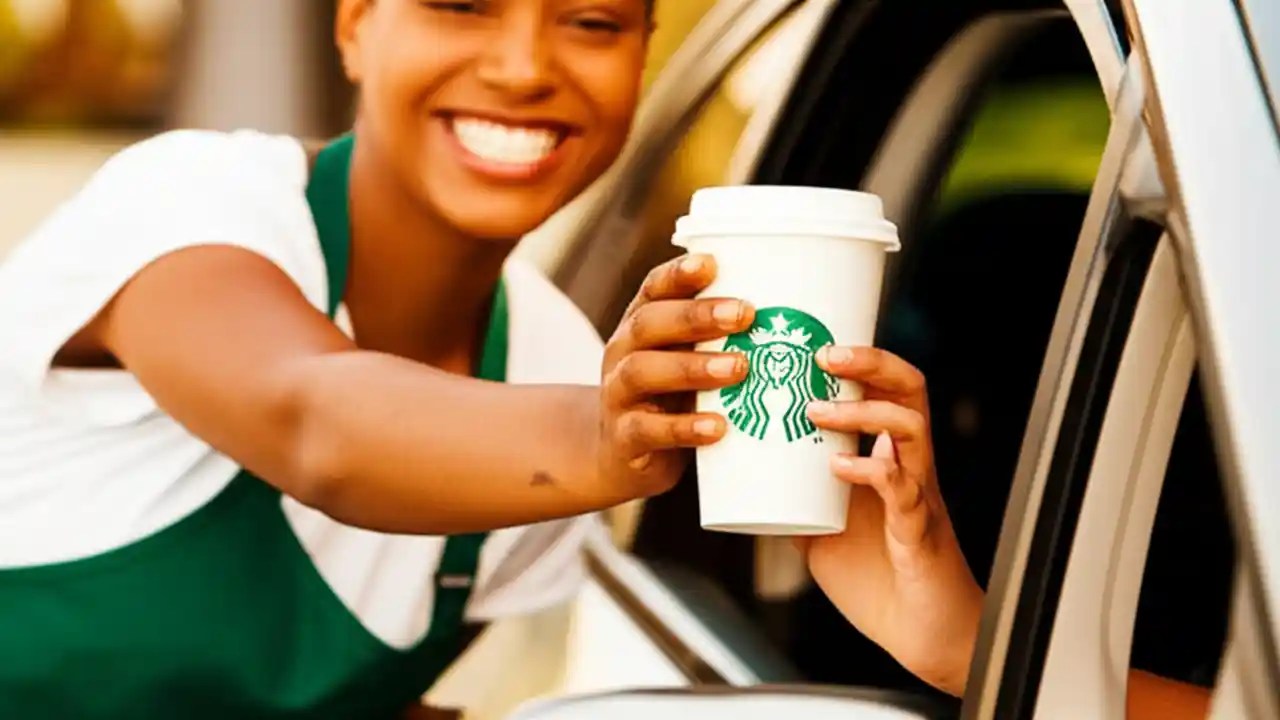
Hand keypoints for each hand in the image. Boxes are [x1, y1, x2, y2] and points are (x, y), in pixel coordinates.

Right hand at [599, 255, 753, 501]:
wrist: (624, 458)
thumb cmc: (675, 398)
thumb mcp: (690, 360)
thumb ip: (724, 339)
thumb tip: (806, 313)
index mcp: (642, 325)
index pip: (654, 288)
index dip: (679, 274)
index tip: (712, 264)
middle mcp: (622, 353)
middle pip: (649, 323)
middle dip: (696, 315)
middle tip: (745, 313)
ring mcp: (618, 395)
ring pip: (643, 371)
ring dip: (693, 367)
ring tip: (739, 366)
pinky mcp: (624, 438)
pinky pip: (648, 430)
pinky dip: (684, 428)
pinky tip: (719, 427)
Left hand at [801, 346, 983, 696]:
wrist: (917, 635)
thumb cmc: (878, 578)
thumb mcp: (820, 529)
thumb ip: (790, 499)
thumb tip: (741, 479)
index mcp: (890, 460)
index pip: (887, 390)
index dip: (859, 360)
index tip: (813, 342)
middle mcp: (911, 467)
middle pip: (910, 390)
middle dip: (871, 363)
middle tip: (824, 354)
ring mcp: (919, 496)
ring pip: (911, 429)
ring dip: (863, 413)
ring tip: (818, 410)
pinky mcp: (919, 532)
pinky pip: (904, 492)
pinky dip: (872, 474)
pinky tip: (840, 468)